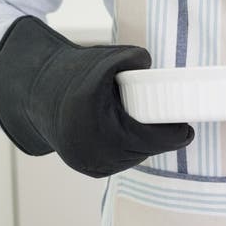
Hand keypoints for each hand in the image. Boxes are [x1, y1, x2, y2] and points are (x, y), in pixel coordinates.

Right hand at [0, 16, 194, 177]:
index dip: (172, 135)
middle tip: (180, 129)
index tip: (188, 130)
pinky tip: (138, 139)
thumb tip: (156, 69)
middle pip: (141, 149)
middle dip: (162, 140)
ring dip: (146, 147)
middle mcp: (86, 144)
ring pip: (131, 158)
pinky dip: (131, 152)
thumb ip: (134, 59)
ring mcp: (84, 160)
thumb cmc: (74, 72)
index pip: (145, 136)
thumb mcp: (105, 58)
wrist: (37, 91)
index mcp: (91, 116)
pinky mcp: (84, 167)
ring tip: (160, 131)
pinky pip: (118, 162)